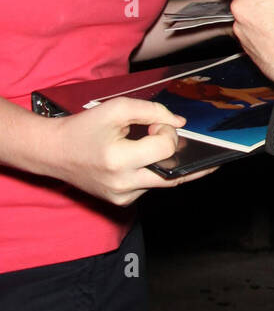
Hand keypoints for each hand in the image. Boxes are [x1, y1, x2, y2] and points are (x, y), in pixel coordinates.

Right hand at [49, 98, 217, 205]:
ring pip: (163, 181)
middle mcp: (122, 184)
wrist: (55, 151)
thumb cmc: (84, 128)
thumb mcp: (117, 109)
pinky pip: (149, 187)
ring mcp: (122, 196)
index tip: (155, 124)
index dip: (167, 131)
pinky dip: (150, 172)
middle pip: (175, 175)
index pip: (166, 149)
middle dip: (180, 154)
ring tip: (146, 146)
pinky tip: (136, 160)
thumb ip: (152, 111)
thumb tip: (180, 122)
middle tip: (178, 140)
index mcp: (119, 160)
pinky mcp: (121, 201)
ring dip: (162, 162)